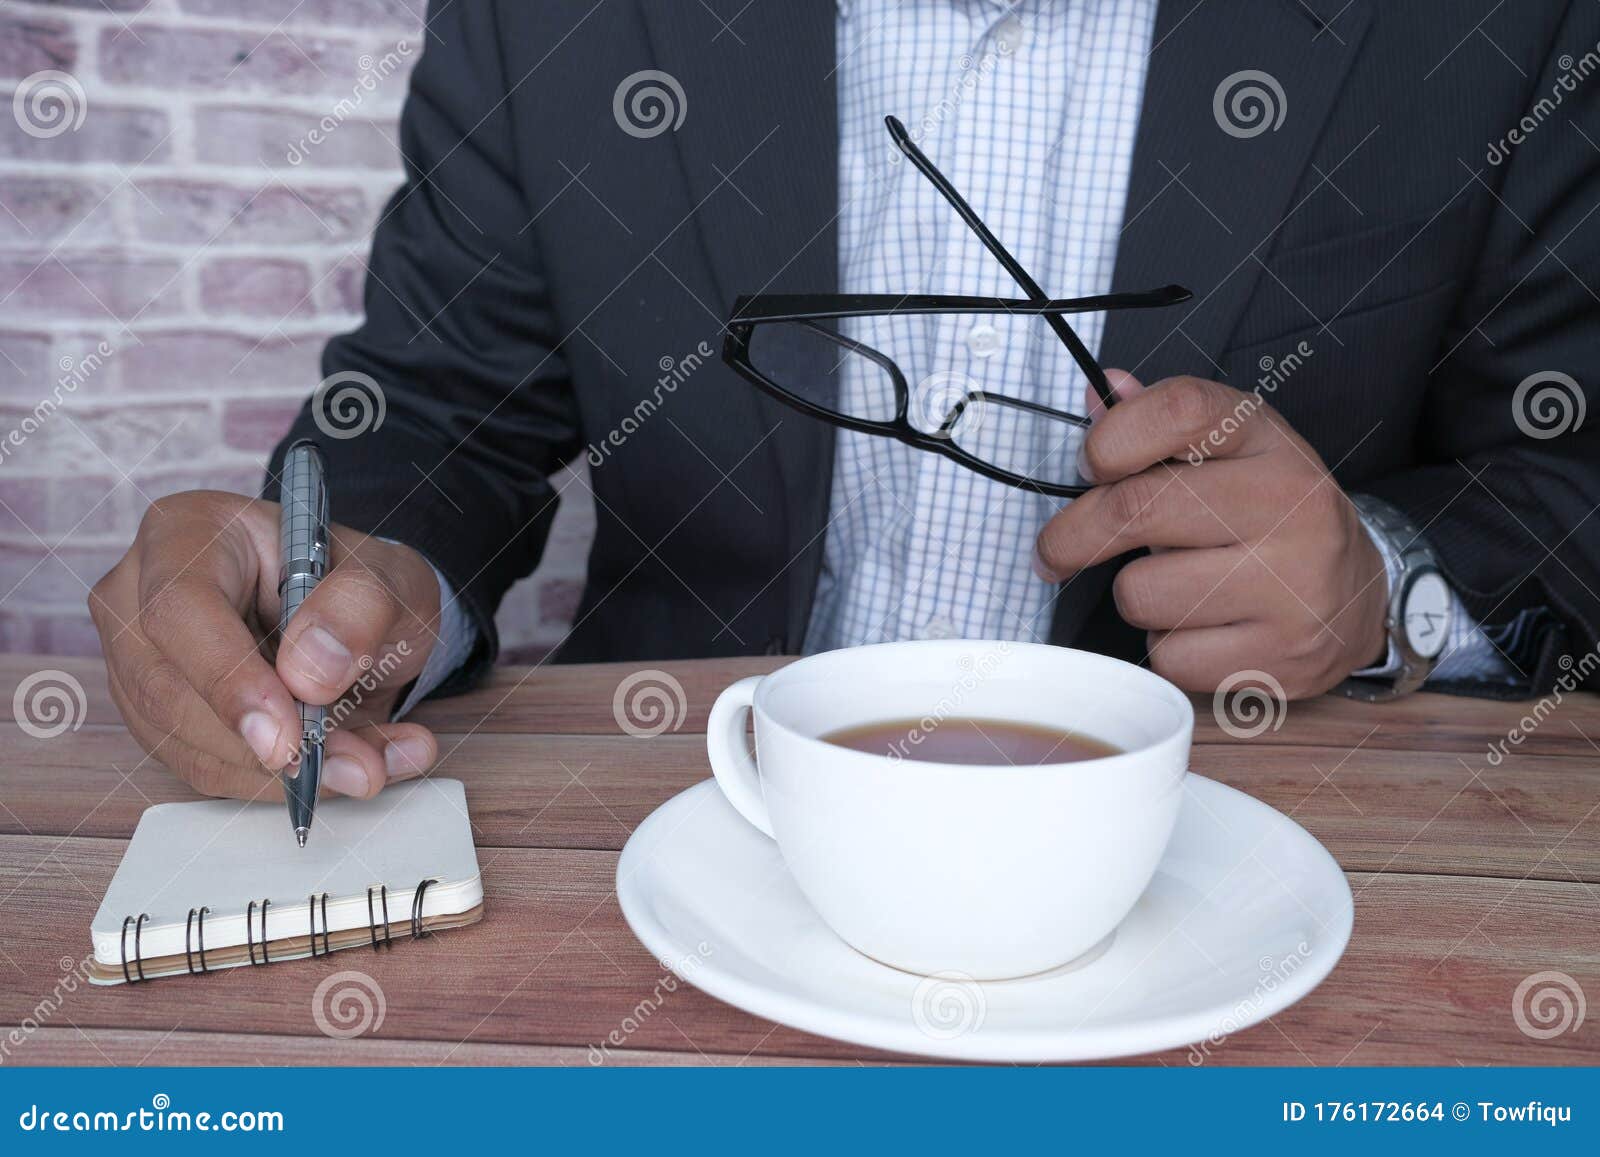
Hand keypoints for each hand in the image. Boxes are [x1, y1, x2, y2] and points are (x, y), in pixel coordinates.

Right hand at [89, 490, 442, 799]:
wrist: (360, 620)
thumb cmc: (359, 583)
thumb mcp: (390, 578)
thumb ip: (360, 610)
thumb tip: (309, 674)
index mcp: (187, 532)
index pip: (180, 609)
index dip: (229, 680)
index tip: (287, 735)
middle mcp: (141, 595)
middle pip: (171, 690)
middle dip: (267, 745)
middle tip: (357, 765)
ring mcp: (141, 663)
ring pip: (189, 744)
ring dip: (285, 773)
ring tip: (371, 763)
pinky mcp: (161, 719)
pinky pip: (210, 770)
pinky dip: (282, 785)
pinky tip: (350, 767)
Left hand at [1034, 372, 1387, 697]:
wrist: (1360, 597)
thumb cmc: (1271, 516)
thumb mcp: (1231, 453)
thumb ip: (1162, 425)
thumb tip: (1102, 389)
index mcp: (1270, 442)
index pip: (1179, 410)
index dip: (1110, 438)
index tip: (1087, 466)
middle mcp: (1291, 505)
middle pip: (1138, 509)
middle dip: (1073, 536)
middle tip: (1053, 552)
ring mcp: (1292, 584)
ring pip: (1142, 593)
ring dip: (1137, 595)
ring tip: (1178, 587)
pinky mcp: (1280, 656)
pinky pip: (1168, 655)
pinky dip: (1168, 646)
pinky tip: (1205, 628)